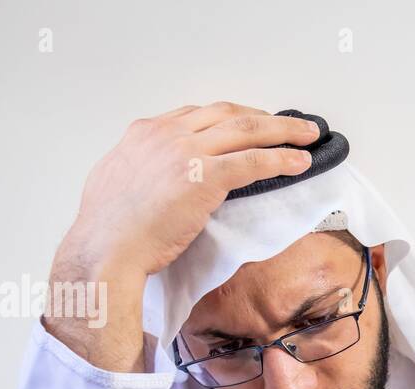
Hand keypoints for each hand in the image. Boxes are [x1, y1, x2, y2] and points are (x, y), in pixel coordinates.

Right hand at [66, 101, 317, 277]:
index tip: (251, 124)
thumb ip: (141, 168)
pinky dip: (281, 158)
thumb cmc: (108, 229)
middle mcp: (166, 134)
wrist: (106, 249)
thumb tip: (156, 175)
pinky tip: (300, 161)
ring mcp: (186, 152)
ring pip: (247, 129)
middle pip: (227, 113)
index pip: (198, 114)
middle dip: (263, 117)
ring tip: (308, 135)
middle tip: (290, 124)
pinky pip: (253, 160)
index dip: (231, 118)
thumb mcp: (116, 180)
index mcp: (144, 132)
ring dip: (283, 130)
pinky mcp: (204, 176)